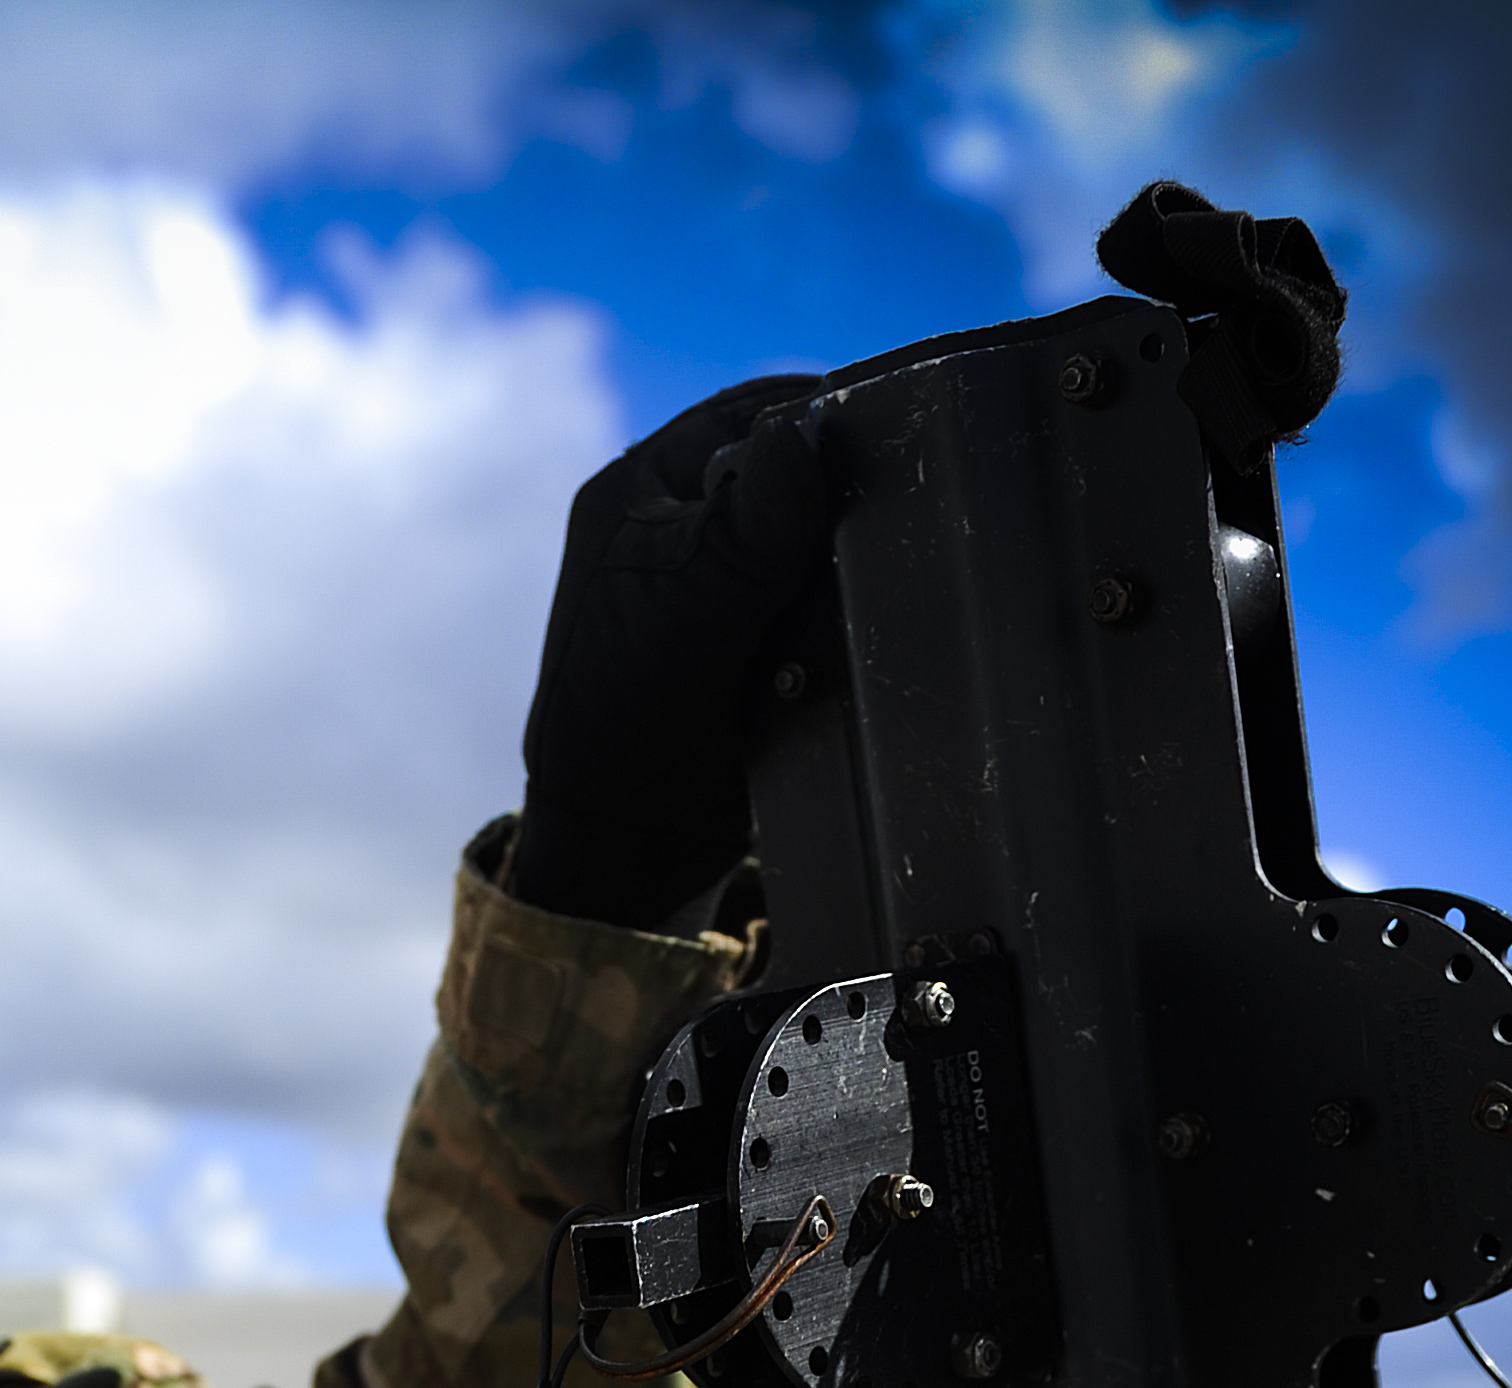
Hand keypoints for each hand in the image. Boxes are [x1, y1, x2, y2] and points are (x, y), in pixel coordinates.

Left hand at [506, 378, 828, 928]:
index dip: (823, 430)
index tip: (886, 457)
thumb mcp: (686, 621)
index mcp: (642, 489)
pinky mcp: (754, 633)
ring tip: (852, 608)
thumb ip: (743, 534)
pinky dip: (839, 621)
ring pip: (818, 538)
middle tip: (875, 545)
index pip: (755, 415)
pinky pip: (821, 600)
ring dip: (846, 571)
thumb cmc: (625, 732)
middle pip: (796, 474)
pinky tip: (843, 648)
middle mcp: (680, 520)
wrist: (630, 848)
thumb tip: (802, 438)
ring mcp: (719, 579)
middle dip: (840, 510)